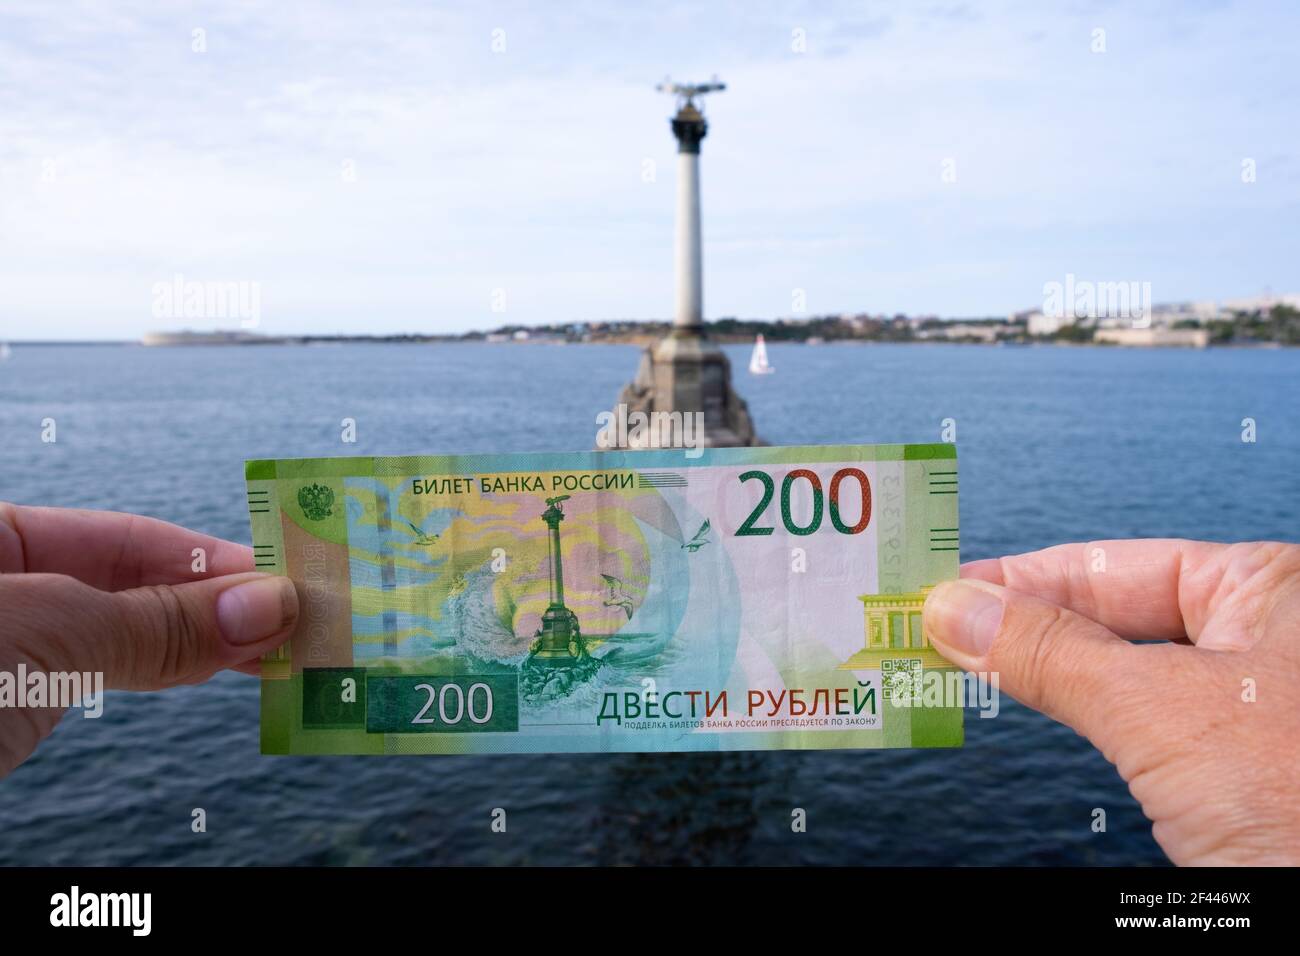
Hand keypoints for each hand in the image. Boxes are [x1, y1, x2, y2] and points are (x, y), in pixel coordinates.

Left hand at [0, 504, 298, 778]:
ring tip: (278, 652)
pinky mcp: (10, 703)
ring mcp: (11, 647)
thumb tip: (270, 606)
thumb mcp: (53, 635)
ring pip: (123, 634)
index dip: (214, 558)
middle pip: (132, 584)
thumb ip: (158, 621)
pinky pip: (100, 675)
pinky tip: (209, 671)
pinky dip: (159, 673)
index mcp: (0, 537)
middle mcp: (9, 584)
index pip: (129, 537)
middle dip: (219, 604)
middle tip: (300, 623)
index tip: (290, 581)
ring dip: (202, 644)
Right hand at [923, 539, 1299, 865]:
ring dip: (1044, 669)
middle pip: (1116, 614)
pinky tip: (1036, 706)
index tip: (946, 589)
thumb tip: (956, 608)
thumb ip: (1049, 652)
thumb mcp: (1158, 711)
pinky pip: (1140, 723)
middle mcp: (1270, 640)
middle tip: (939, 629)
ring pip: (1124, 671)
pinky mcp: (1242, 771)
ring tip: (966, 664)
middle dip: (1024, 622)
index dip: (1022, 576)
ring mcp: (1257, 707)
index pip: (1117, 566)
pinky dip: (1079, 713)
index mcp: (1275, 590)